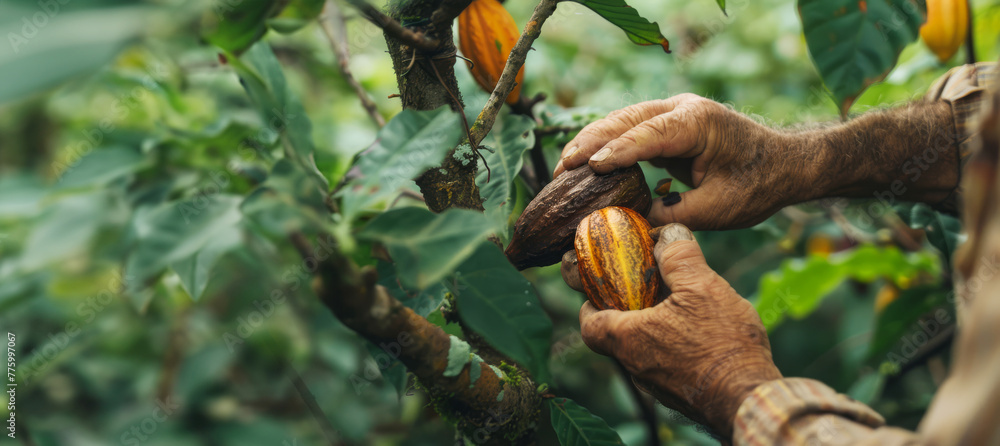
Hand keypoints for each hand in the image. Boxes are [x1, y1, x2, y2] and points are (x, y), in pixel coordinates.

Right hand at [553, 94, 816, 229]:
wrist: (785, 164)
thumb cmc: (757, 184)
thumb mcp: (716, 209)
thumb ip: (673, 216)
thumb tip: (632, 225)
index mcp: (697, 122)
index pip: (648, 134)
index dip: (617, 151)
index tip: (590, 167)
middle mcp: (681, 108)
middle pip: (625, 119)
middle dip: (591, 143)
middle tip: (562, 168)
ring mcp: (672, 112)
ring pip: (622, 121)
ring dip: (593, 142)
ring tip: (564, 167)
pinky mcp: (667, 124)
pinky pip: (629, 131)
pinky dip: (607, 146)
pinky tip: (585, 165)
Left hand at [565, 224, 781, 437]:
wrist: (749, 400)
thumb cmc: (722, 345)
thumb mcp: (702, 287)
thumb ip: (679, 257)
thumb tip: (668, 234)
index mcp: (628, 339)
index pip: (589, 324)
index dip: (588, 304)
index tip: (599, 289)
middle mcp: (635, 367)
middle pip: (617, 335)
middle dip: (628, 309)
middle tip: (647, 288)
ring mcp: (658, 385)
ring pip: (643, 351)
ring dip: (654, 328)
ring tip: (679, 306)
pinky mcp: (681, 395)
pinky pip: (667, 366)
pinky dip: (674, 346)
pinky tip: (700, 332)